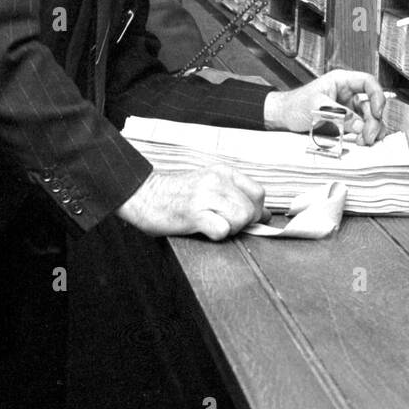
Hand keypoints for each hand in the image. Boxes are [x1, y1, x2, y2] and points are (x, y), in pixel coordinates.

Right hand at [116, 167, 268, 239]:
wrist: (142, 194)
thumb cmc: (176, 194)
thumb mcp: (209, 185)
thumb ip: (235, 196)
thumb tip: (265, 215)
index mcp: (223, 172)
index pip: (259, 193)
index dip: (256, 211)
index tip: (244, 219)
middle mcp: (217, 180)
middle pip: (252, 210)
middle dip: (243, 224)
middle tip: (222, 224)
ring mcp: (205, 195)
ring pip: (241, 218)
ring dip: (230, 229)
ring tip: (211, 225)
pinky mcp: (194, 213)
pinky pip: (222, 230)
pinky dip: (216, 235)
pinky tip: (202, 229)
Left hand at [262, 70, 386, 145]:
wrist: (283, 117)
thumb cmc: (294, 105)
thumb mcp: (316, 107)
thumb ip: (339, 115)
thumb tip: (360, 125)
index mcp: (341, 81)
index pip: (368, 83)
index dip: (377, 96)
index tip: (378, 112)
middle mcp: (347, 94)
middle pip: (371, 104)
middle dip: (373, 121)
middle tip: (367, 135)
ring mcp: (348, 109)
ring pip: (369, 118)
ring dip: (371, 130)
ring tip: (364, 141)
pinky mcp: (345, 123)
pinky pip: (360, 128)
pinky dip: (364, 135)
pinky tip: (361, 141)